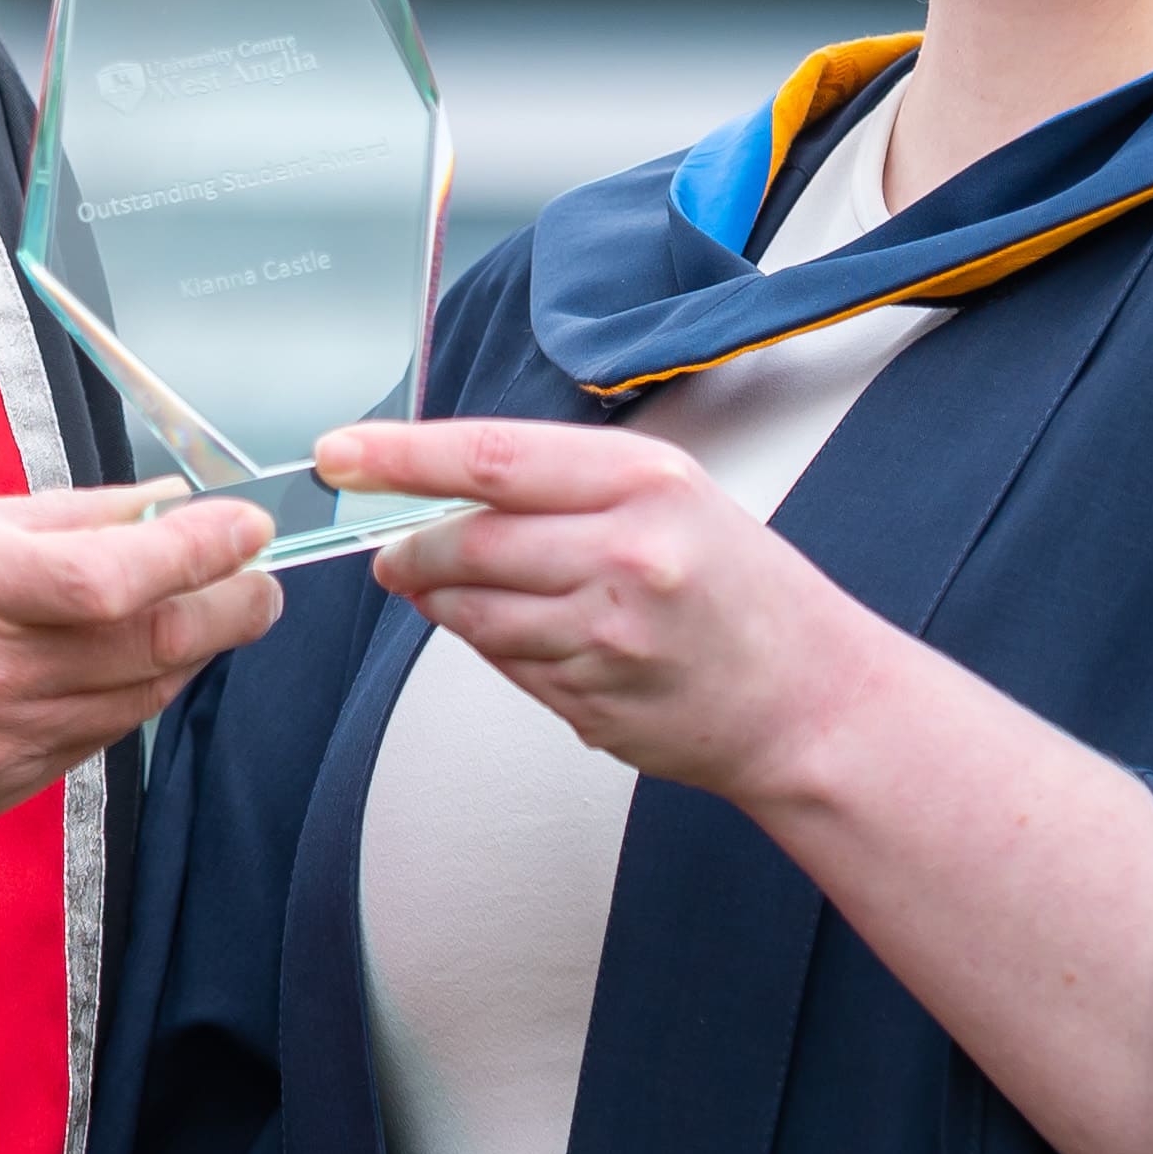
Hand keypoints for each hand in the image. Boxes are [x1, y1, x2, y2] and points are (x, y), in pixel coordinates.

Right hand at [0, 481, 280, 849]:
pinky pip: (98, 740)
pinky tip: (141, 659)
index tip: (246, 524)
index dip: (200, 549)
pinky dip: (136, 694)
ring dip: (192, 650)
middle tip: (262, 573)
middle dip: (230, 602)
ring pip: (140, 697)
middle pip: (151, 643)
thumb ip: (49, 516)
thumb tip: (153, 506)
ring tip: (214, 606)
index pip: (113, 576)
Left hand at [325, 419, 858, 815]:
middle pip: (469, 543)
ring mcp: (609, 638)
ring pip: (473, 613)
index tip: (341, 451)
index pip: (494, 459)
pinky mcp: (594, 702)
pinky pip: (505, 666)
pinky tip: (528, 636)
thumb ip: (560, 489)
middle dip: (409, 546)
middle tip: (390, 548)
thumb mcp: (670, 498)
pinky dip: (492, 647)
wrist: (811, 700)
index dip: (403, 455)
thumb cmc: (741, 589)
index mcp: (646, 484)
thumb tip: (439, 494)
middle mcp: (628, 556)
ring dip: (441, 601)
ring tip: (450, 592)